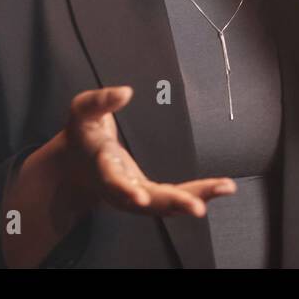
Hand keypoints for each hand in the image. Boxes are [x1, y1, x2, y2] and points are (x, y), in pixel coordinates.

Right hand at [60, 86, 235, 216]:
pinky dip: (196, 195)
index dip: (125, 190)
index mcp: (102, 167)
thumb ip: (99, 101)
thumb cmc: (82, 135)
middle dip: (173, 203)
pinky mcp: (147, 195)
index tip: (140, 197)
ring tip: (224, 188)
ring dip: (194, 199)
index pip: (113, 181)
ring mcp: (135, 195)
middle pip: (147, 202)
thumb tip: (124, 92)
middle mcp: (120, 188)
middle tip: (198, 207)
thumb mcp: (82, 112)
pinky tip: (218, 189)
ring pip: (165, 205)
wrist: (74, 167)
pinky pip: (173, 199)